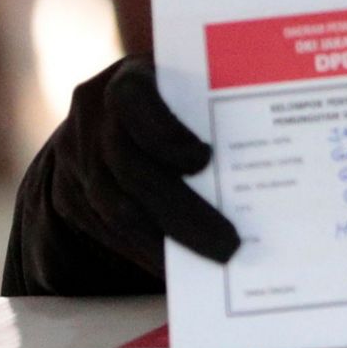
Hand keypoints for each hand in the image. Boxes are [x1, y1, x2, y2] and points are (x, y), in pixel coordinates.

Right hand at [43, 54, 239, 278]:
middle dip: (183, 213)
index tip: (204, 158)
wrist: (104, 118)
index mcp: (128, 80)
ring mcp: (78, 159)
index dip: (165, 134)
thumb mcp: (188, 87)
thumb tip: (275, 149)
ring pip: (118, 210)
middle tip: (229, 245)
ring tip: (213, 263)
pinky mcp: (72, 198)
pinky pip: (110, 232)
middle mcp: (94, 118)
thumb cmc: (174, 99)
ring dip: (166, 244)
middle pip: (133, 171)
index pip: (133, 102)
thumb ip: (211, 107)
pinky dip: (148, 251)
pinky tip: (182, 267)